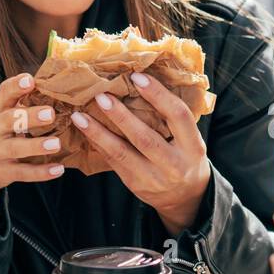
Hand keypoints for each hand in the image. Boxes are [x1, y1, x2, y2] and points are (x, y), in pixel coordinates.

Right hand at [0, 73, 64, 223]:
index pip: (3, 95)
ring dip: (36, 146)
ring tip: (56, 144)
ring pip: (16, 148)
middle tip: (50, 113)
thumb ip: (18, 99)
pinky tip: (58, 170)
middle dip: (29, 117)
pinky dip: (40, 173)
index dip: (16, 87)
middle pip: (9, 121)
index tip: (30, 80)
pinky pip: (22, 173)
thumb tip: (50, 79)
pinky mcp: (2, 172)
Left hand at [70, 71, 210, 235]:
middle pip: (145, 138)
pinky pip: (113, 162)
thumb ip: (174, 119)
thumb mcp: (190, 139)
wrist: (186, 197)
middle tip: (101, 96)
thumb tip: (143, 81)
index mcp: (193, 147)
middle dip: (121, 116)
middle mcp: (174, 164)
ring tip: (80, 116)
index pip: (178, 116)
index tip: (138, 77)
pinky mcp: (135, 185)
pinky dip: (98, 144)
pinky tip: (85, 131)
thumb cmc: (186, 156)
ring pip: (122, 153)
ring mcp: (153, 178)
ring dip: (98, 133)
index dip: (158, 95)